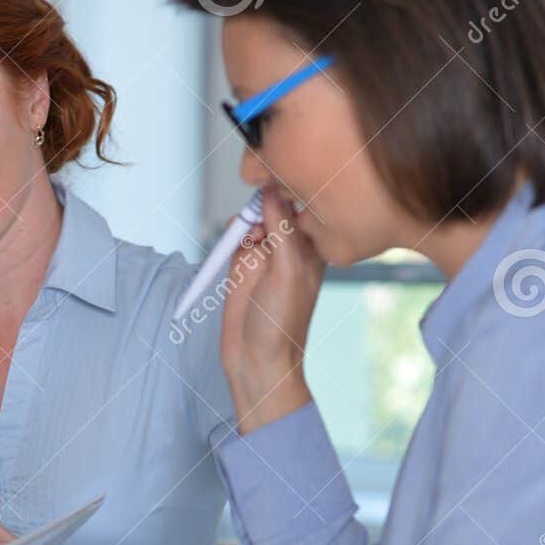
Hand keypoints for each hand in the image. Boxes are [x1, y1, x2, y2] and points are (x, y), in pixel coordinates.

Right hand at [220, 186, 323, 433]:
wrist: (256, 359)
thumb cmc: (282, 322)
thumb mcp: (287, 271)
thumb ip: (281, 230)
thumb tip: (272, 192)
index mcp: (312, 249)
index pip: (302, 208)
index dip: (288, 193)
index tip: (276, 185)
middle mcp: (289, 250)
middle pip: (275, 209)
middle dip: (263, 205)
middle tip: (257, 217)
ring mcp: (264, 257)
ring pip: (253, 220)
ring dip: (246, 221)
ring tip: (246, 236)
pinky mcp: (241, 267)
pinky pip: (236, 238)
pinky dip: (232, 234)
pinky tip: (232, 243)